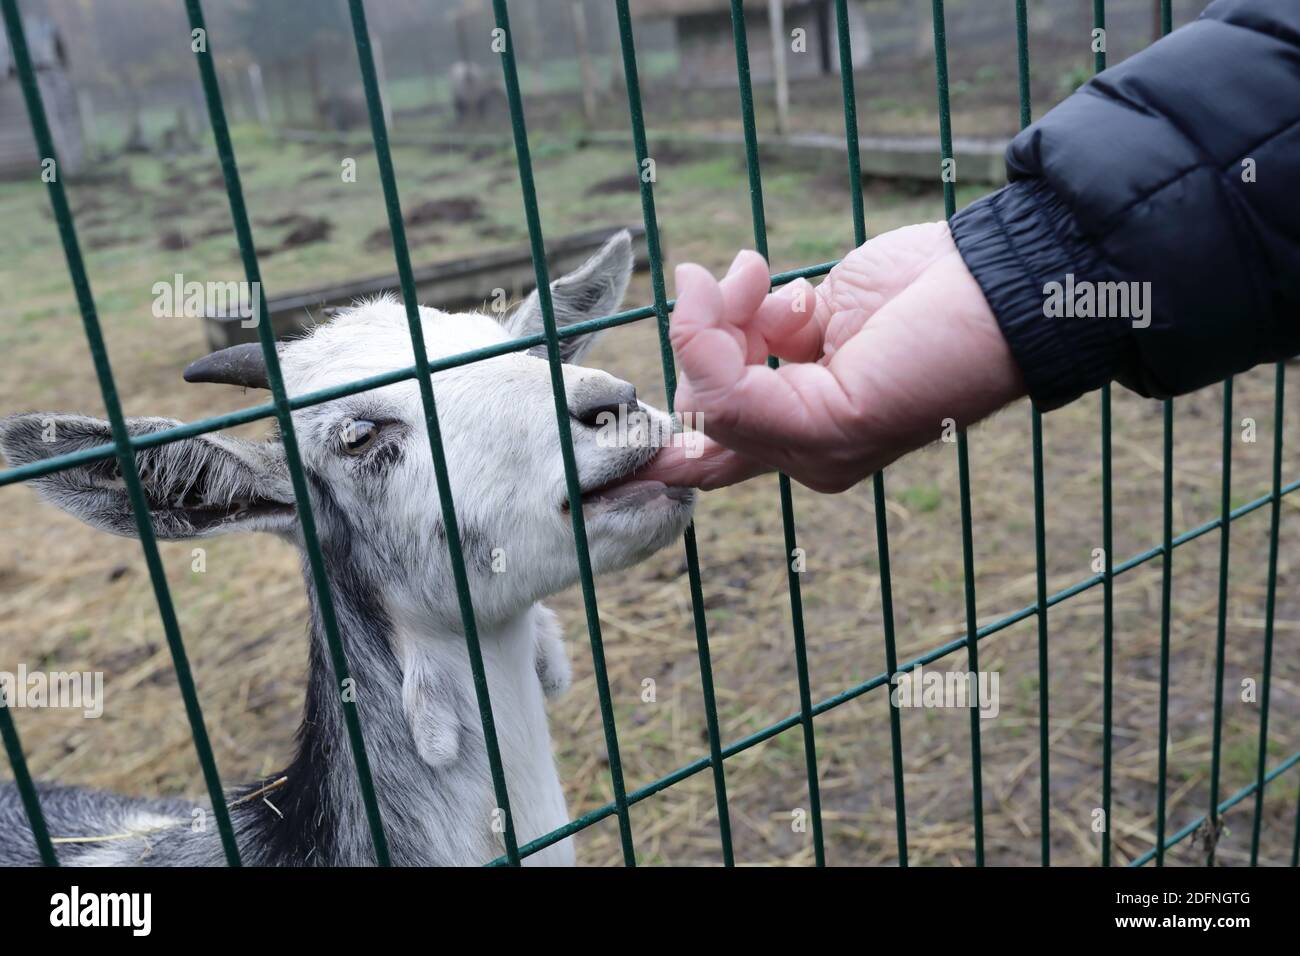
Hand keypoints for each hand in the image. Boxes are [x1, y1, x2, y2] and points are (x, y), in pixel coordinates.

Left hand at [639, 221, 1025, 492]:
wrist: (997, 290)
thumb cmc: (933, 368)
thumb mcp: (836, 414)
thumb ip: (740, 400)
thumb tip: (681, 342)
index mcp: (806, 454)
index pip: (705, 459)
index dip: (657, 452)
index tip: (606, 452)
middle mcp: (796, 413)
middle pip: (702, 389)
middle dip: (698, 342)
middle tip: (709, 291)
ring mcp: (800, 359)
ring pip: (716, 342)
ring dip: (721, 305)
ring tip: (751, 273)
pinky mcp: (808, 310)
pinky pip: (748, 304)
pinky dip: (752, 290)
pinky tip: (788, 285)